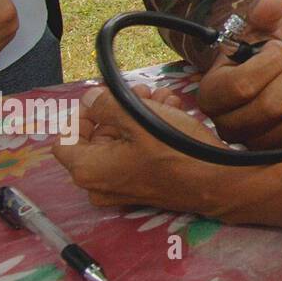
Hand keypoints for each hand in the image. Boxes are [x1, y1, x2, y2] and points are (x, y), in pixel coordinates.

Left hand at [53, 85, 239, 216]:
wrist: (216, 182)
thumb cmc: (177, 152)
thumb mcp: (140, 119)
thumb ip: (106, 106)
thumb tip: (89, 99)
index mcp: (88, 169)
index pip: (65, 139)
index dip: (82, 114)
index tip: (105, 97)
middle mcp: (98, 184)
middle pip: (97, 138)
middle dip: (119, 110)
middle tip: (143, 91)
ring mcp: (120, 188)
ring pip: (119, 144)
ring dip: (138, 118)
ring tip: (164, 100)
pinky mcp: (141, 188)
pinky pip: (133, 156)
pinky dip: (147, 135)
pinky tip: (171, 114)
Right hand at [196, 0, 281, 149]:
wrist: (280, 68)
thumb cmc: (263, 47)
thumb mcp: (259, 25)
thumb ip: (262, 13)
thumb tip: (273, 3)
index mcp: (212, 95)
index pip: (242, 86)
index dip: (271, 62)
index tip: (277, 49)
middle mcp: (230, 126)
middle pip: (272, 107)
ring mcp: (260, 143)